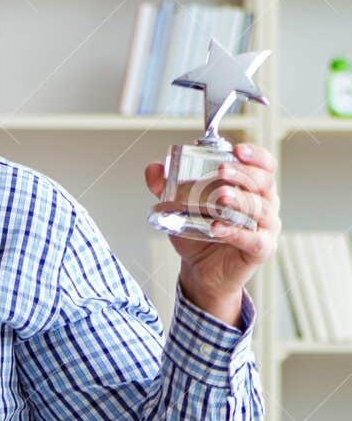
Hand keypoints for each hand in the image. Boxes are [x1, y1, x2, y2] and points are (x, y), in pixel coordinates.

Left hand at [145, 141, 279, 314]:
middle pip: (263, 182)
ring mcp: (266, 227)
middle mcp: (265, 204)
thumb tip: (154, 168)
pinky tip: (217, 228)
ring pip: (259, 209)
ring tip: (220, 198)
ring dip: (239, 201)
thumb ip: (168, 187)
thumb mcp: (182, 208)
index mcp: (252, 188)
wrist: (201, 270)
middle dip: (242, 174)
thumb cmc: (200, 235)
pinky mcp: (262, 249)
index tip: (237, 150)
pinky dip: (235, 232)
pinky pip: (253, 239)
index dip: (255, 155)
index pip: (264, 165)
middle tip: (221, 171)